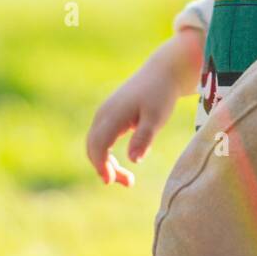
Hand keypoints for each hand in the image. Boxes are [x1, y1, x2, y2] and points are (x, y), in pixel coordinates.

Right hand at [85, 31, 198, 186]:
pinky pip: (101, 138)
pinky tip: (123, 162)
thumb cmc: (161, 95)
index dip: (101, 165)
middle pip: (93, 146)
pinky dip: (107, 153)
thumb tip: (133, 160)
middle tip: (127, 183)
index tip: (111, 181)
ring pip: (96, 143)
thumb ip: (144, 137)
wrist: (163, 72)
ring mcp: (105, 113)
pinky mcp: (110, 114)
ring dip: (106, 162)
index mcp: (113, 114)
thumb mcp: (156, 118)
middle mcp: (104, 113)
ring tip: (127, 179)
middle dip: (104, 168)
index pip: (98, 145)